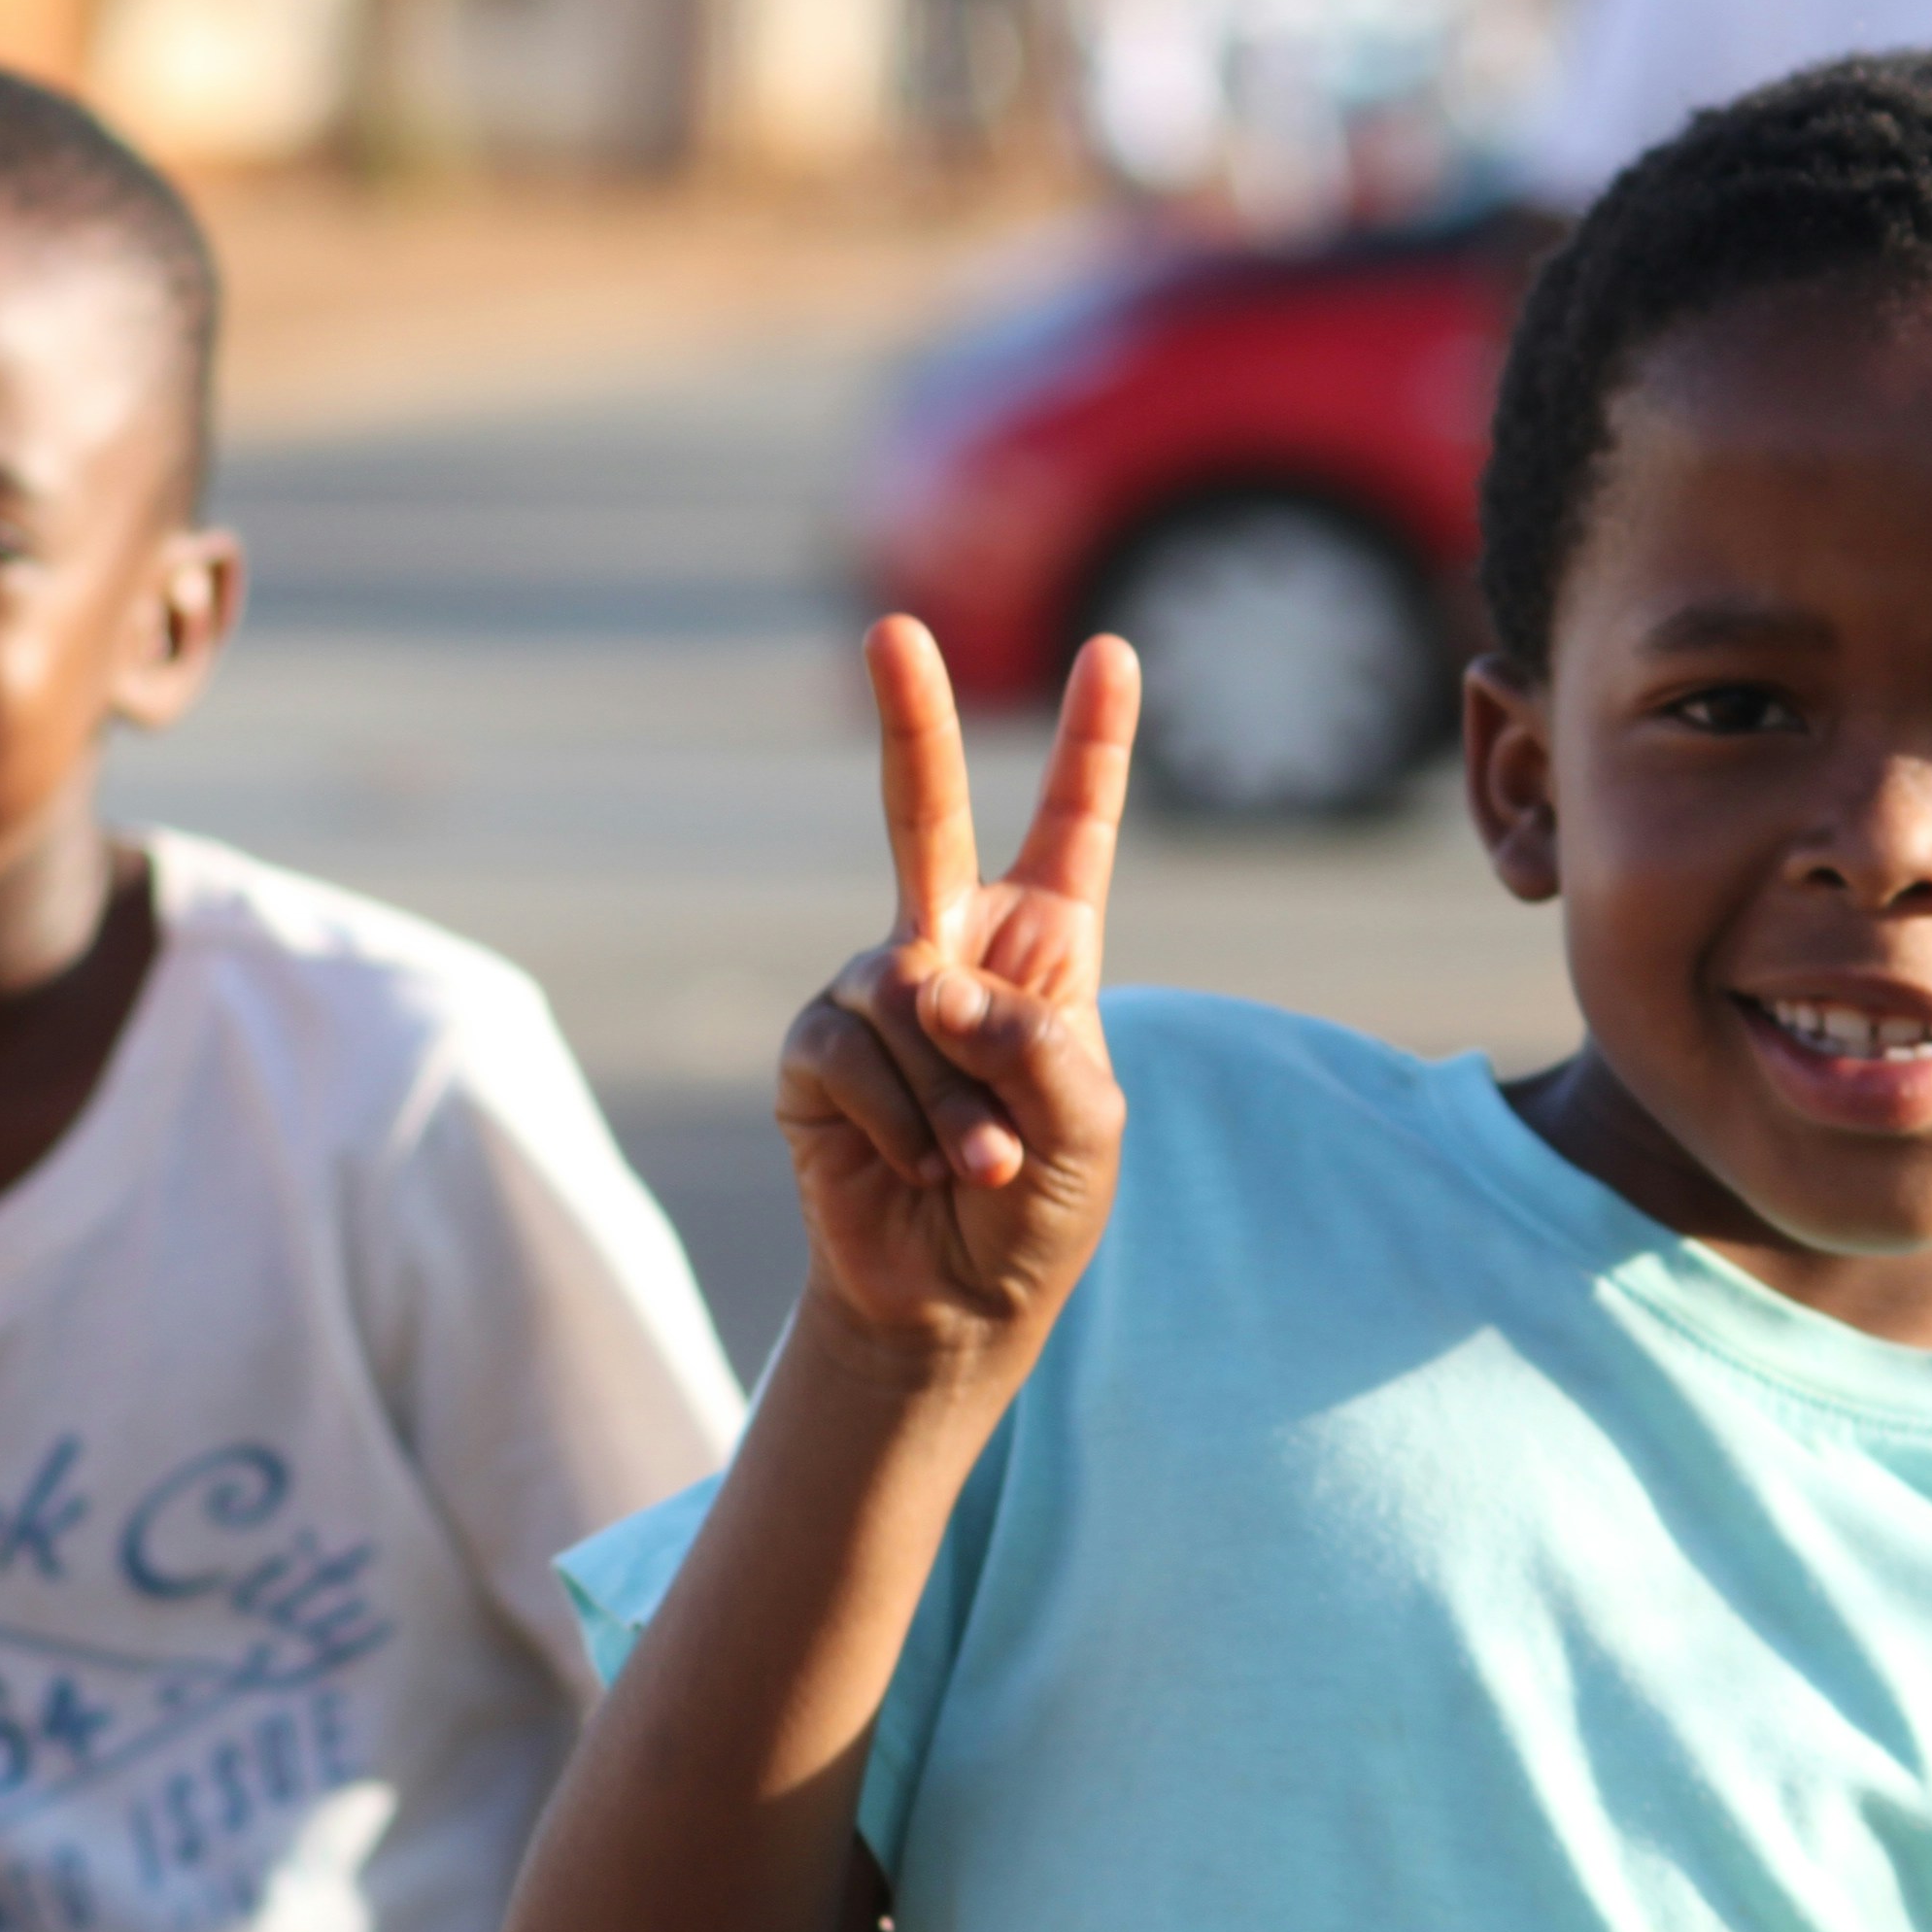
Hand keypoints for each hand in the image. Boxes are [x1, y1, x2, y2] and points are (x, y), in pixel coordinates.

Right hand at [776, 619, 1137, 1364]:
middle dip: (909, 719)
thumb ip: (1035, 1047)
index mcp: (1046, 951)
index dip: (1095, 744)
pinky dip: (902, 1119)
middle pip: (921, 814)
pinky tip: (918, 1166)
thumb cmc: (1038, 1208)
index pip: (1073, 831)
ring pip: (906, 995)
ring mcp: (876, 992)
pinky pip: (851, 1049)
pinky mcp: (817, 1051)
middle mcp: (953, 947)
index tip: (1114, 650)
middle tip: (890, 628)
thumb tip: (928, 984)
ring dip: (954, 1100)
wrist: (952, 1302)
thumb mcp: (1087, 1128)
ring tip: (978, 1166)